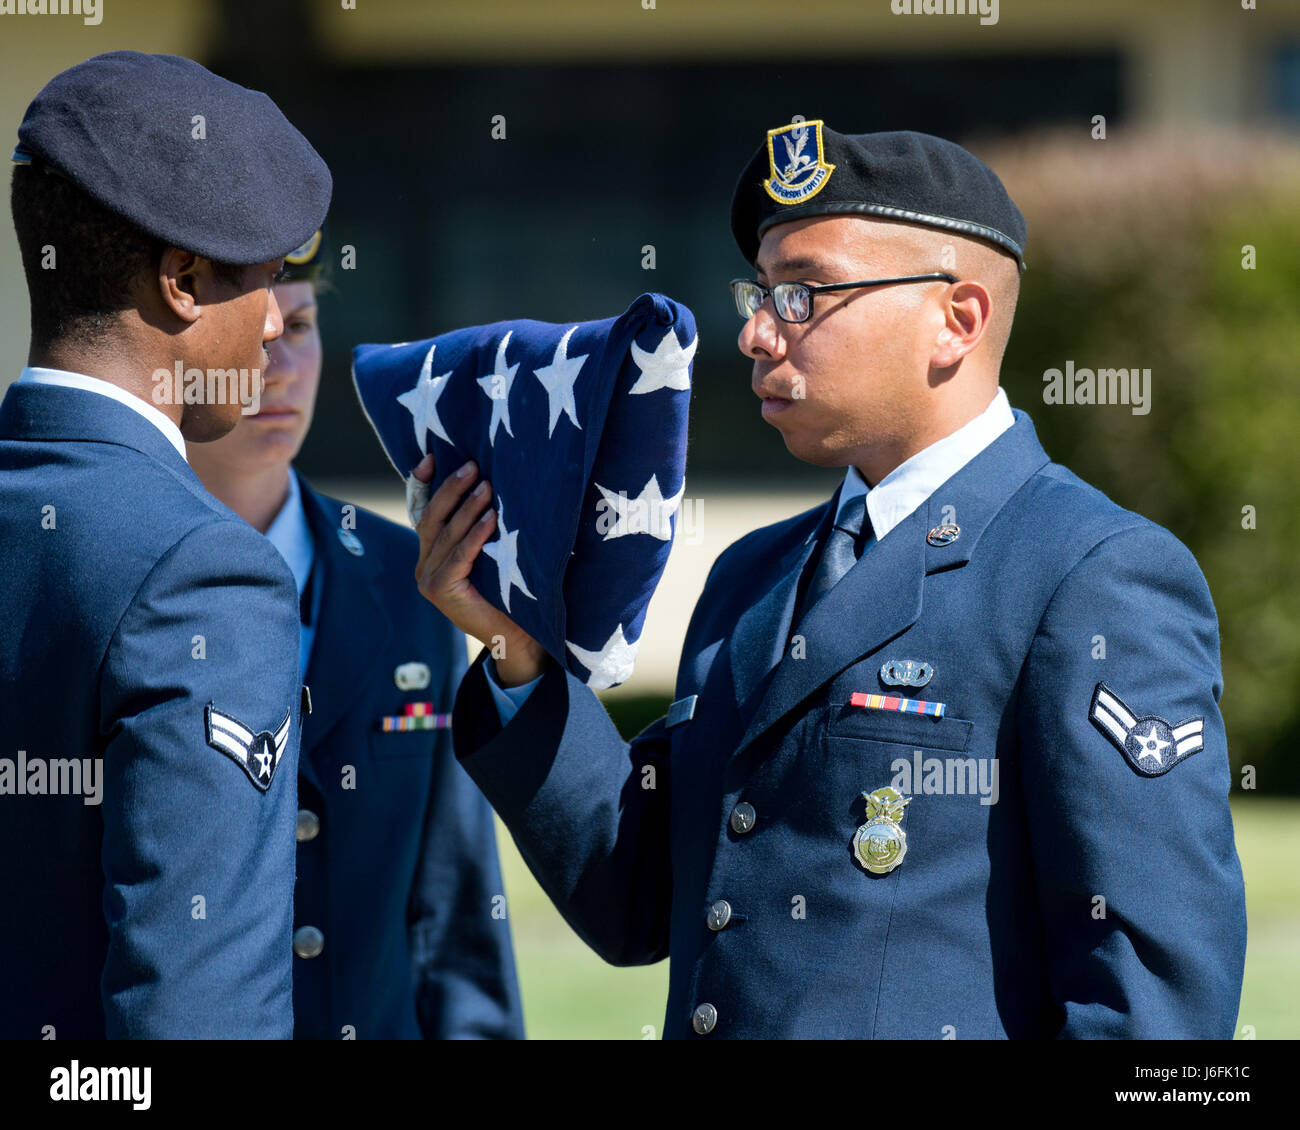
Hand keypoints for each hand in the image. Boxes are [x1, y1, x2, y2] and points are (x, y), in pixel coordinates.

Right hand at [410, 454, 547, 686]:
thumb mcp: (492, 552)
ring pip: (445, 534)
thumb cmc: (510, 592)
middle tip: (473, 465)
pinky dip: (474, 535)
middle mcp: (423, 564)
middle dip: (452, 488)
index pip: (423, 510)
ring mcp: (428, 579)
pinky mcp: (440, 591)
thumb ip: (480, 527)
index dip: (425, 483)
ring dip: (467, 507)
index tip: (433, 456)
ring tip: (487, 485)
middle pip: (432, 517)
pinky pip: (458, 556)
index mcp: (431, 553)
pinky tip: (490, 519)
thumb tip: (491, 482)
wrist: (517, 638)